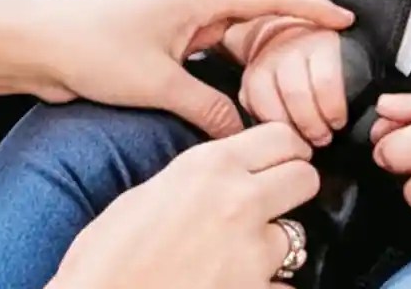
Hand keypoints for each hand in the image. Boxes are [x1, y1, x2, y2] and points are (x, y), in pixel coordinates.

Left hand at [25, 0, 353, 138]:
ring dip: (263, 5)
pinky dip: (235, 23)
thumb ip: (206, 107)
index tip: (342, 19)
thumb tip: (239, 127)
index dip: (310, 8)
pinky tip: (236, 45)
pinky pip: (212, 12)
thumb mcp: (157, 86)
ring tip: (289, 30)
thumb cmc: (88, 47)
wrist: (40, 42)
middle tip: (322, 19)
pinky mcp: (162, 16)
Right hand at [49, 123, 320, 288]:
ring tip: (239, 257)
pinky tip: (233, 284)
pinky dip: (264, 286)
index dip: (286, 148)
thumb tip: (217, 180)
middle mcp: (239, 202)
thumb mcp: (146, 195)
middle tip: (270, 203)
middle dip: (292, 190)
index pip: (282, 137)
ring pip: (296, 237)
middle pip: (305, 178)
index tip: (281, 158)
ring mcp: (252, 253)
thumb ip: (193, 181)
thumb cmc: (105, 260)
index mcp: (208, 167)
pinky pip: (283, 286)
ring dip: (273, 246)